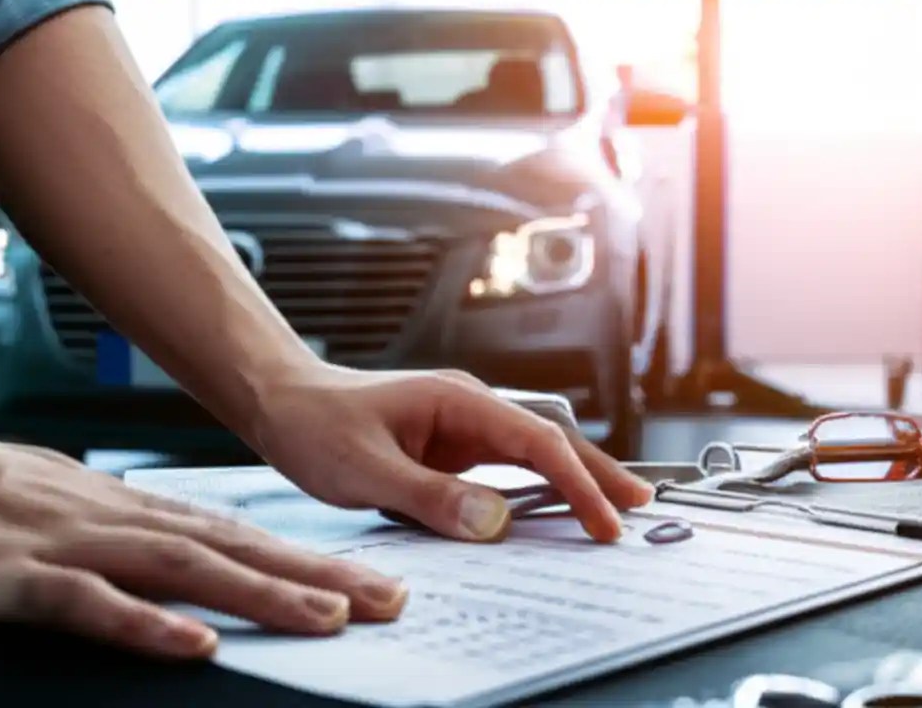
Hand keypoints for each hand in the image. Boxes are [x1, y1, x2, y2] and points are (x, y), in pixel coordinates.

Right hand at [0, 419, 406, 658]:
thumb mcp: (66, 505)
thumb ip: (126, 527)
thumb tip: (183, 544)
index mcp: (128, 507)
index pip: (236, 533)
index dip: (307, 557)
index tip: (369, 578)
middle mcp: (114, 518)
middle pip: (232, 546)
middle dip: (315, 574)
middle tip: (388, 599)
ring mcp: (68, 543)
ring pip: (181, 567)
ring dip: (259, 592)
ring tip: (327, 618)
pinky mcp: (14, 576)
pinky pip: (86, 601)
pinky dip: (142, 622)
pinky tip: (193, 642)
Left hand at [249, 366, 654, 543]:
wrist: (282, 402)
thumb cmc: (315, 423)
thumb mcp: (365, 469)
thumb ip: (430, 497)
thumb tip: (495, 522)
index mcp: (458, 401)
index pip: (537, 443)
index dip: (577, 483)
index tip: (603, 520)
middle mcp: (468, 408)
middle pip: (551, 438)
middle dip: (597, 472)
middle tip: (639, 508)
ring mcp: (461, 425)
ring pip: (534, 450)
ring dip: (574, 477)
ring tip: (612, 508)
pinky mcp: (450, 445)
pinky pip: (506, 466)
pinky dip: (538, 485)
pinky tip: (553, 504)